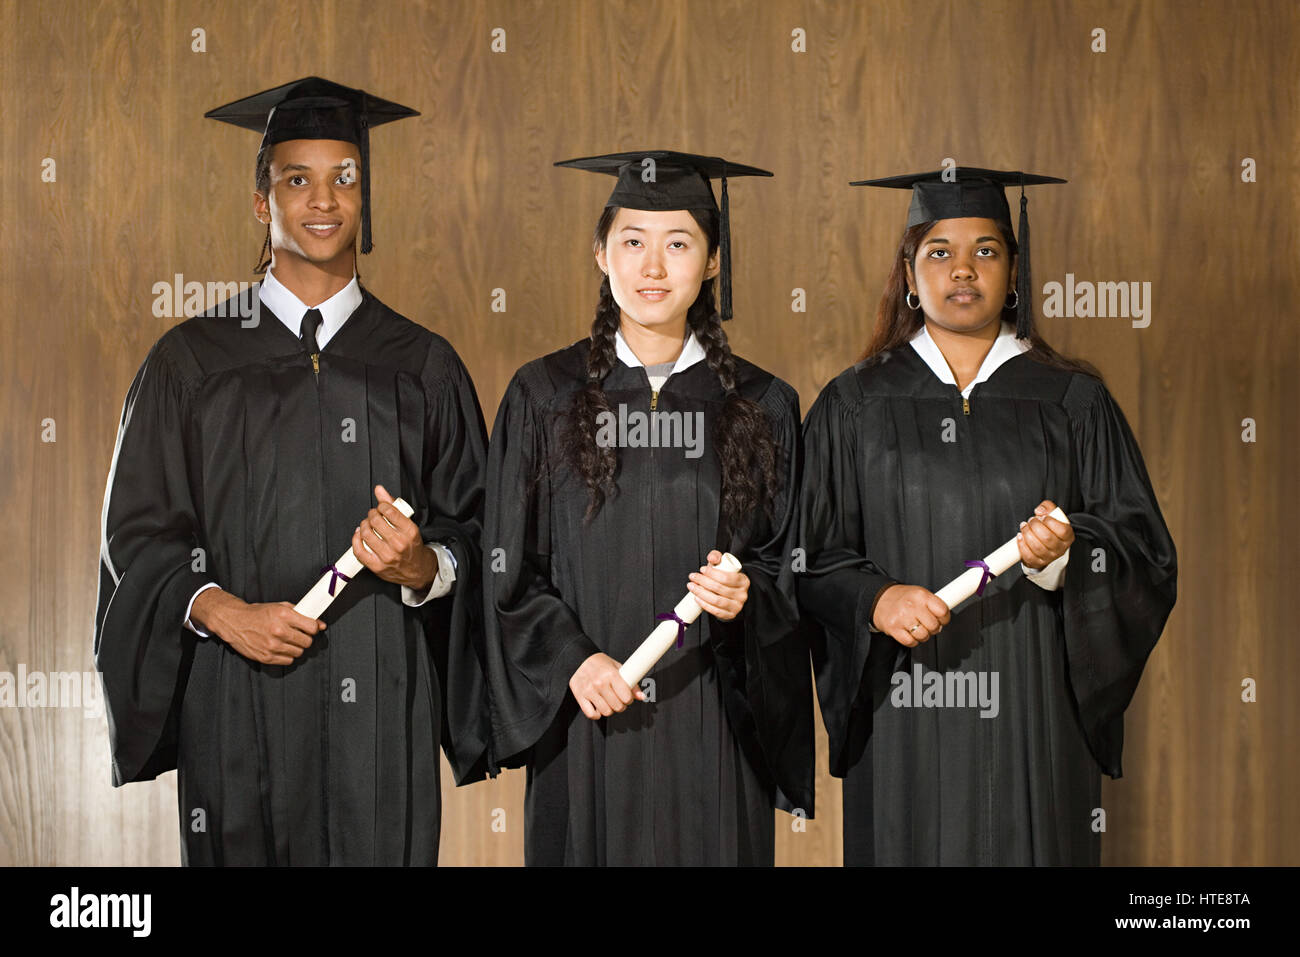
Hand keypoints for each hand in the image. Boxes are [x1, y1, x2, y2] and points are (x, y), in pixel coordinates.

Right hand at [192, 589, 323, 665]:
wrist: (235, 622)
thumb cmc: (258, 613)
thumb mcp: (280, 607)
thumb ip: (302, 614)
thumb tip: (321, 625)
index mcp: (283, 615)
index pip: (312, 627)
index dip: (313, 628)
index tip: (309, 628)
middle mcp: (278, 630)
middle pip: (307, 642)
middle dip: (305, 638)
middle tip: (297, 635)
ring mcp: (272, 645)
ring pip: (299, 652)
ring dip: (296, 647)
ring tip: (287, 640)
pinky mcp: (266, 657)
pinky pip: (288, 661)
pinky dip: (287, 655)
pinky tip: (280, 647)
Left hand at [351, 484, 435, 589]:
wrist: (417, 570)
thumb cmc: (412, 546)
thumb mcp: (409, 524)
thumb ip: (394, 505)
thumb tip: (379, 490)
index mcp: (410, 532)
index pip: (389, 511)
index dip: (381, 505)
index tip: (381, 507)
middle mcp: (399, 544)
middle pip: (376, 521)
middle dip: (372, 514)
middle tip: (374, 515)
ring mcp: (387, 557)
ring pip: (366, 534)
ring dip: (363, 525)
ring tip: (367, 525)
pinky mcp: (377, 566)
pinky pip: (359, 550)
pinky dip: (356, 540)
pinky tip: (359, 535)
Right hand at [569, 652, 646, 719]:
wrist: (579, 658)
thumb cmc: (599, 663)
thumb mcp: (617, 667)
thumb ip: (631, 682)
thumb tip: (641, 696)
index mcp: (611, 674)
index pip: (626, 697)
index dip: (629, 699)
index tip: (627, 697)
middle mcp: (600, 683)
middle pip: (617, 706)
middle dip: (621, 705)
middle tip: (618, 700)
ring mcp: (589, 690)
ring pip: (606, 712)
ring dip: (609, 710)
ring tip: (608, 702)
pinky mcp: (580, 696)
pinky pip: (591, 714)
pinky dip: (596, 714)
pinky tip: (598, 706)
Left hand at [686, 550, 749, 621]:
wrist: (732, 595)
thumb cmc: (727, 579)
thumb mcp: (724, 566)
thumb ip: (717, 557)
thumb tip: (711, 558)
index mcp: (743, 581)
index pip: (726, 577)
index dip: (712, 573)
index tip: (701, 569)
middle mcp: (742, 595)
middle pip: (719, 588)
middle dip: (703, 582)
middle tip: (692, 577)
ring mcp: (737, 606)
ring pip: (716, 600)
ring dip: (701, 593)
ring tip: (692, 586)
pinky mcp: (730, 615)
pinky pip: (716, 611)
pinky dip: (704, 605)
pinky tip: (696, 598)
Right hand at [872, 584, 950, 647]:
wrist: (879, 599)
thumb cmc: (902, 598)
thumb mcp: (919, 593)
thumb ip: (933, 604)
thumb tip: (945, 617)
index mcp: (921, 595)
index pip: (942, 610)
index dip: (944, 618)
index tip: (941, 619)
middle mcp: (911, 605)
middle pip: (934, 626)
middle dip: (933, 628)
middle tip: (927, 624)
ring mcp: (902, 618)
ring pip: (923, 636)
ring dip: (922, 635)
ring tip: (917, 628)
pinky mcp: (894, 629)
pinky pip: (911, 642)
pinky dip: (912, 640)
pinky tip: (909, 632)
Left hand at [1017, 499, 1073, 568]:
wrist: (1044, 544)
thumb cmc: (1049, 527)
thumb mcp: (1052, 515)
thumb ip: (1048, 507)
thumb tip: (1039, 511)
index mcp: (1067, 537)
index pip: (1062, 530)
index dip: (1050, 522)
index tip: (1042, 517)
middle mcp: (1060, 548)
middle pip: (1046, 538)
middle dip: (1035, 526)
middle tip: (1031, 521)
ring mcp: (1050, 557)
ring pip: (1037, 547)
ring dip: (1027, 534)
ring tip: (1024, 526)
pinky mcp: (1038, 562)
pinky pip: (1028, 555)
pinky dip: (1022, 545)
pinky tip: (1020, 536)